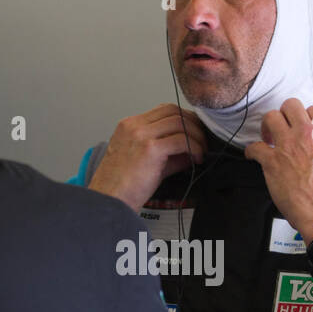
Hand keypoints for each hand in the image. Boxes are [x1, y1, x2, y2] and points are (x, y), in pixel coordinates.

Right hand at [88, 104, 206, 210]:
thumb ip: (168, 153)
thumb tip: (190, 152)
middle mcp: (134, 126)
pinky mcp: (149, 148)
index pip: (163, 110)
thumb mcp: (145, 162)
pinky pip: (180, 139)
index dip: (183, 118)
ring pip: (179, 122)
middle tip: (202, 140)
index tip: (194, 131)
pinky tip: (196, 159)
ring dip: (195, 135)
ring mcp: (141, 135)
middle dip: (192, 123)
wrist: (110, 201)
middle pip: (172, 111)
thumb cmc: (122, 186)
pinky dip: (194, 147)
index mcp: (129, 126)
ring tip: (201, 151)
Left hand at [244, 99, 312, 242]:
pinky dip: (252, 151)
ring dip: (267, 126)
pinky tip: (254, 155)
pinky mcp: (272, 161)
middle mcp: (308, 134)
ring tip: (269, 137)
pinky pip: (254, 146)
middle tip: (282, 127)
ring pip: (271, 117)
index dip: (305, 117)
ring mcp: (288, 145)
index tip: (300, 125)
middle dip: (285, 115)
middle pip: (290, 105)